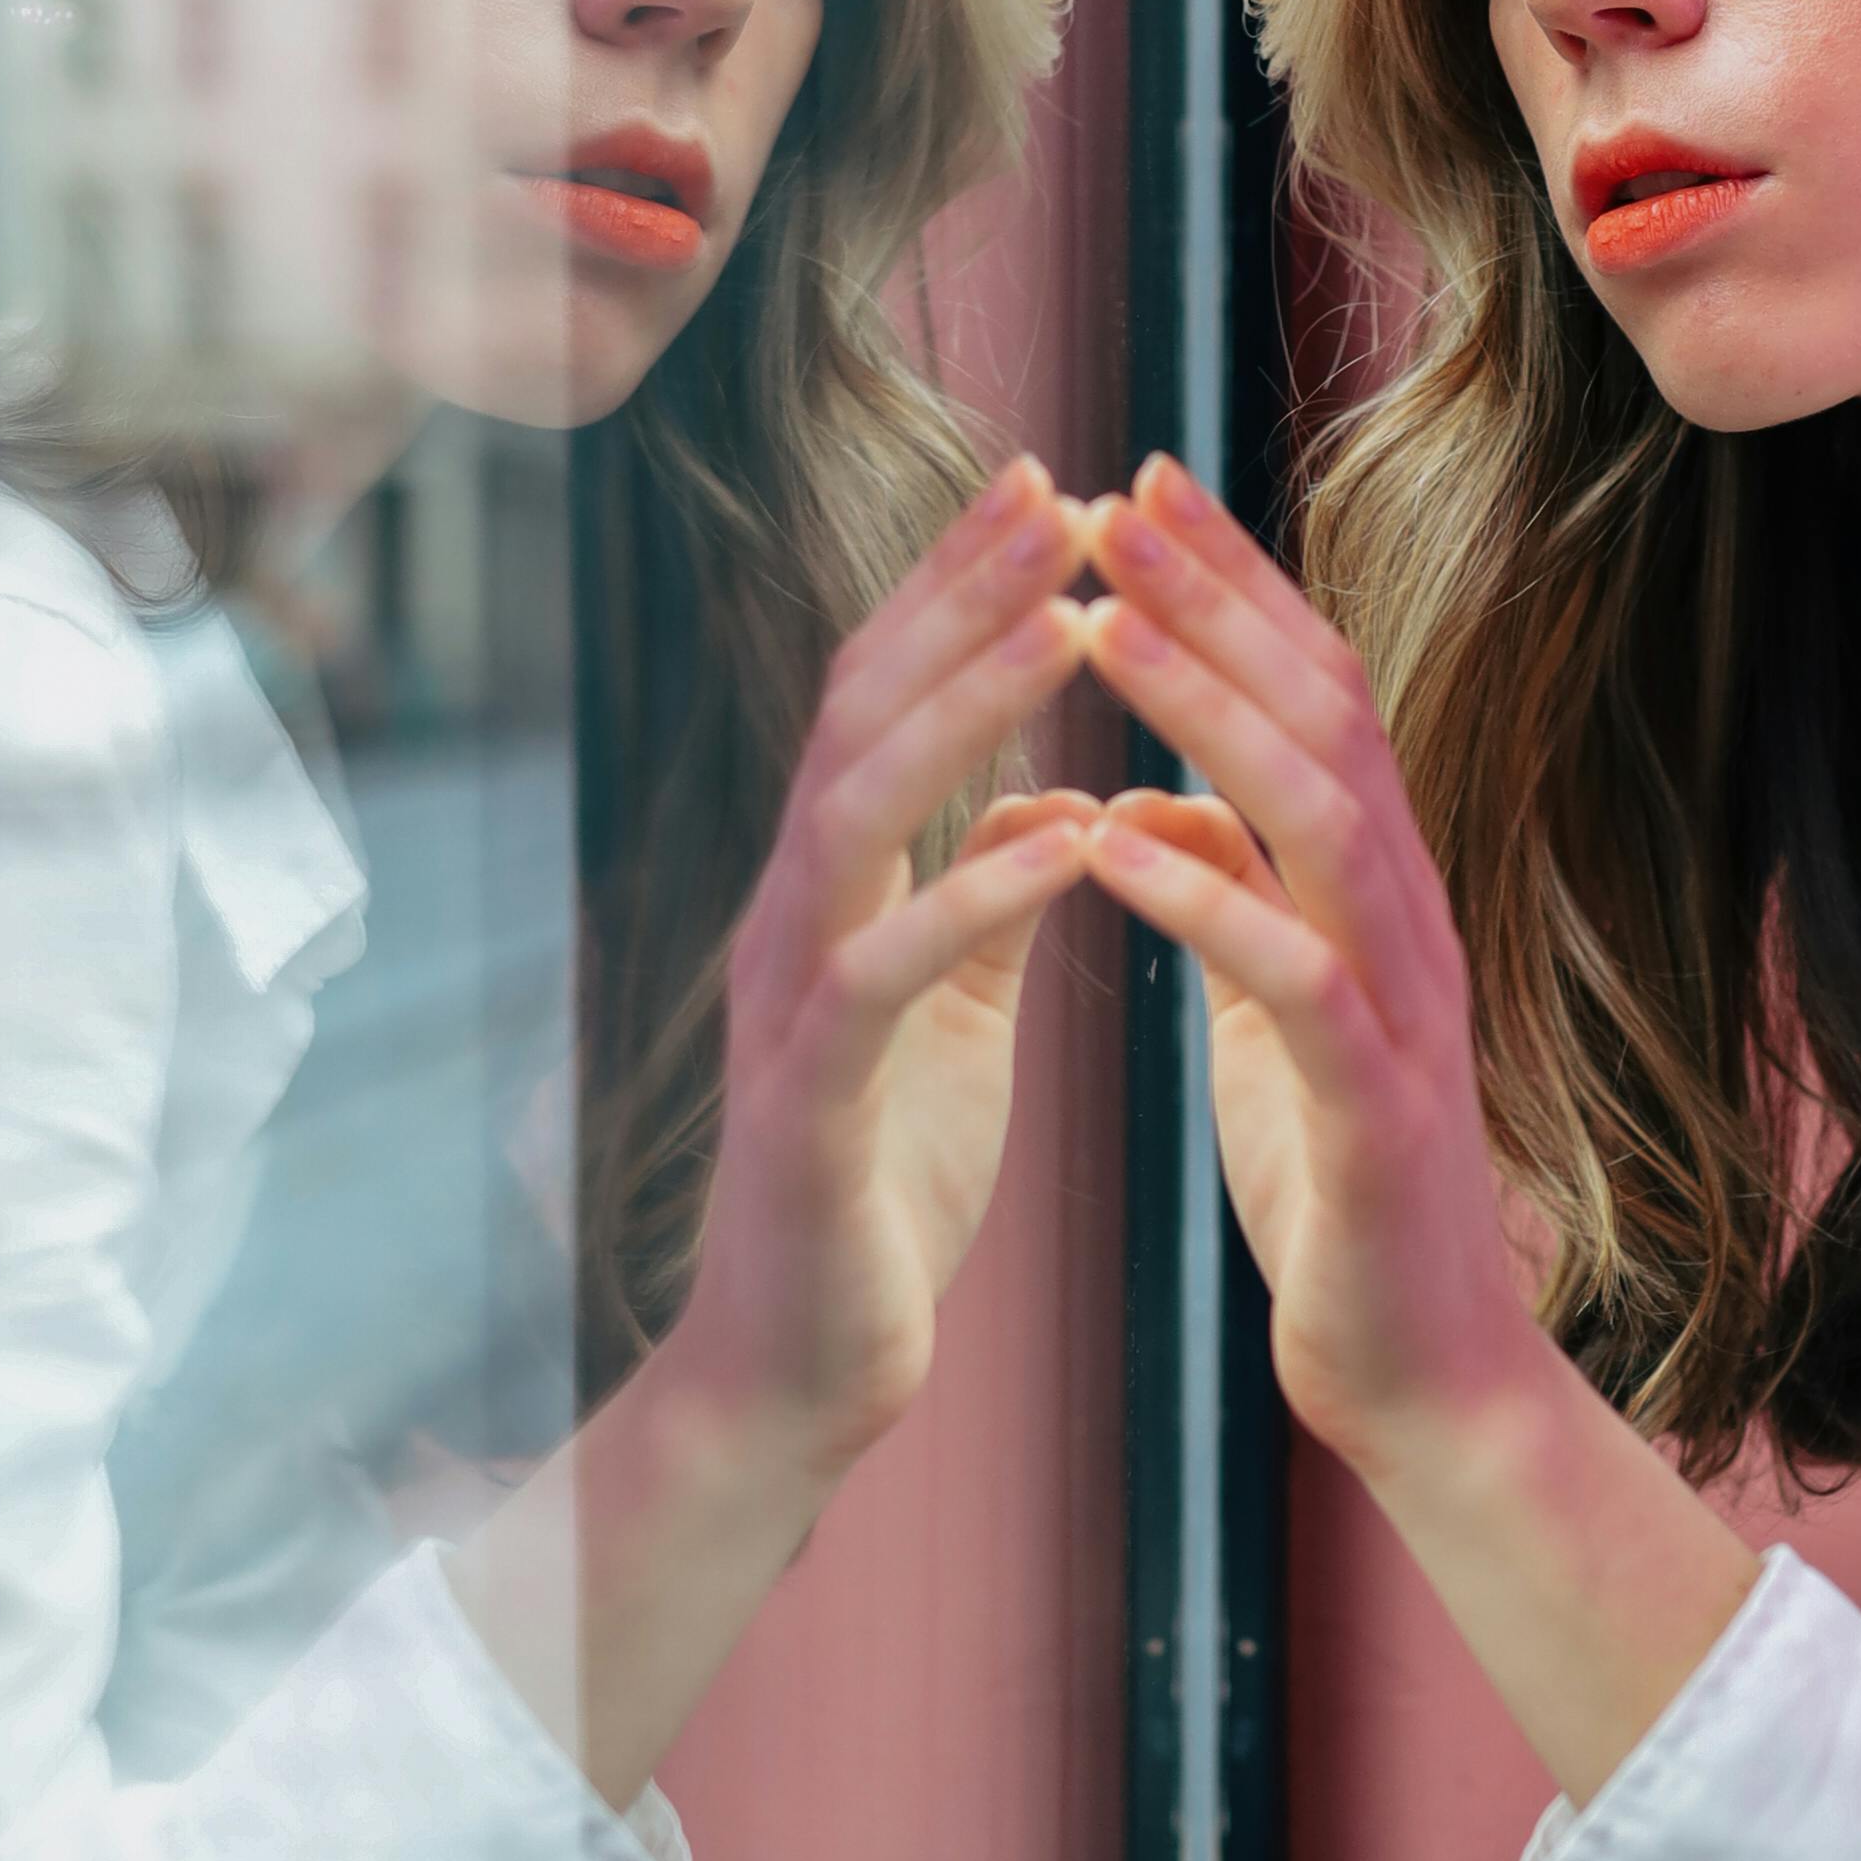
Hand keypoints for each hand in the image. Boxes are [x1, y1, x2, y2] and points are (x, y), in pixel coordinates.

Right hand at [666, 458, 1101, 1472]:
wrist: (801, 1373)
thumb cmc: (876, 1192)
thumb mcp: (950, 1023)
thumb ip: (983, 908)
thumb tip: (1046, 801)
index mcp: (831, 894)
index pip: (887, 700)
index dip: (959, 589)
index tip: (1051, 487)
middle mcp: (790, 919)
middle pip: (860, 713)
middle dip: (959, 596)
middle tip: (1059, 488)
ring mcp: (788, 1002)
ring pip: (858, 811)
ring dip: (967, 709)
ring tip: (1073, 623)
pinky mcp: (813, 1101)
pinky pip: (889, 970)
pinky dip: (976, 892)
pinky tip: (1066, 833)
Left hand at [1071, 454, 1760, 1814]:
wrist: (1423, 1381)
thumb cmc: (1341, 1198)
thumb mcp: (1267, 1028)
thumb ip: (1235, 904)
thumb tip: (1157, 800)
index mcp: (1377, 899)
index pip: (1315, 697)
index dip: (1233, 585)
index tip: (1137, 483)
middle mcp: (1410, 924)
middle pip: (1328, 716)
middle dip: (1220, 597)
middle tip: (1115, 492)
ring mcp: (1405, 1011)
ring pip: (1324, 814)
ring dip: (1208, 707)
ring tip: (1100, 620)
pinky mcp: (1377, 1111)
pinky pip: (1291, 977)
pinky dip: (1203, 896)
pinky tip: (1113, 839)